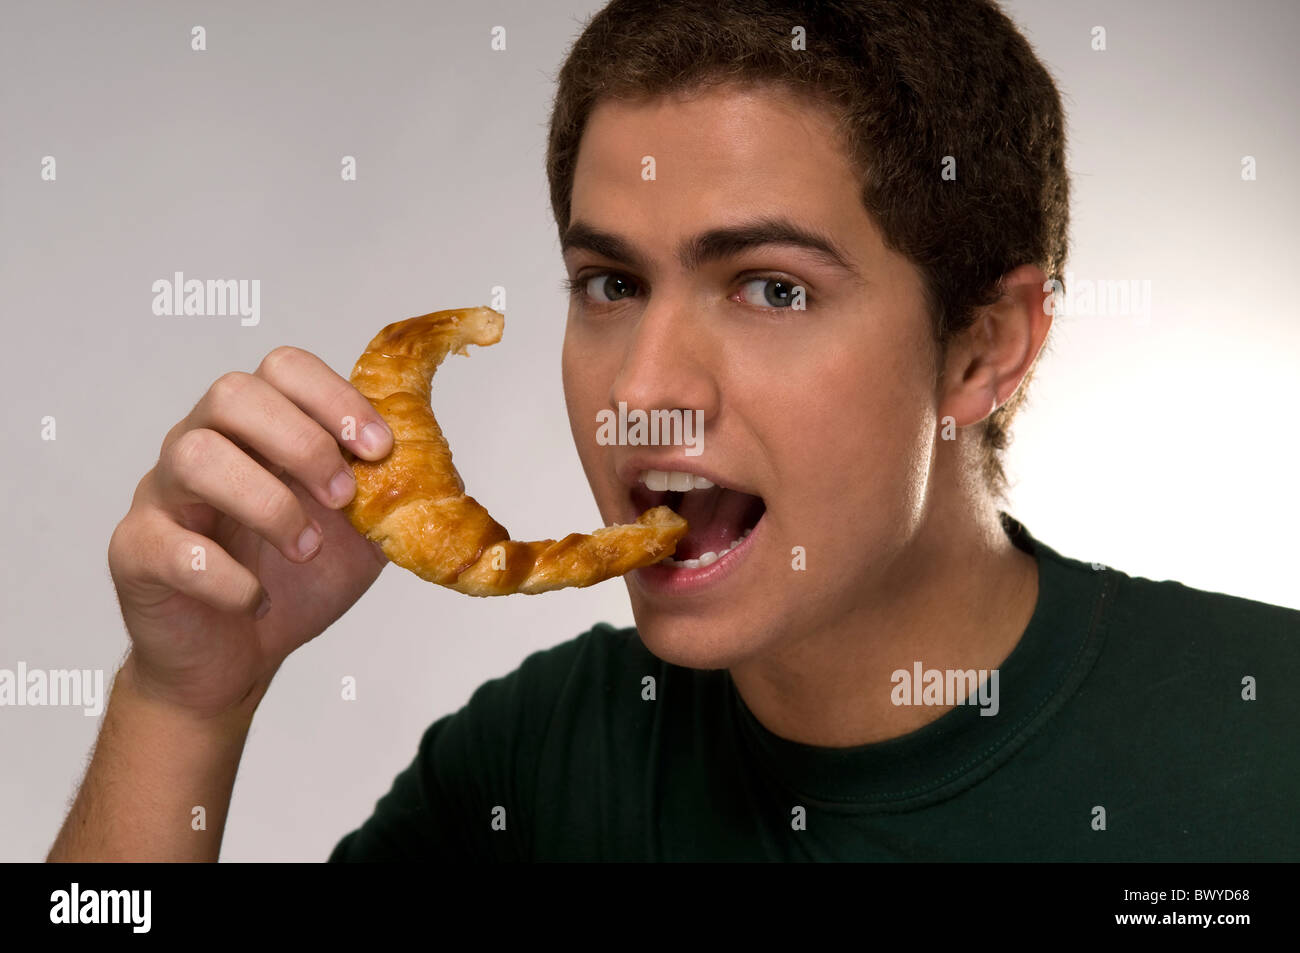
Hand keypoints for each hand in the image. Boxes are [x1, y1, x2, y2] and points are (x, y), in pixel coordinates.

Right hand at [107, 346, 394, 717]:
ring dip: (267, 503)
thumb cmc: (292, 581)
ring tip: (305, 550)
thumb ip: (391, 494)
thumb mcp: (361, 533)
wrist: (237, 658)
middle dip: (301, 441)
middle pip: (232, 394)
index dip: (336, 398)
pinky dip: (227, 576)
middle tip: (343, 497)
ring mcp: (162, 494)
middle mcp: (202, 444)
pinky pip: (167, 543)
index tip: (380, 449)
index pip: (284, 368)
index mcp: (258, 427)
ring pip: (194, 457)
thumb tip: (433, 463)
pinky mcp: (135, 551)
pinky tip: (258, 599)